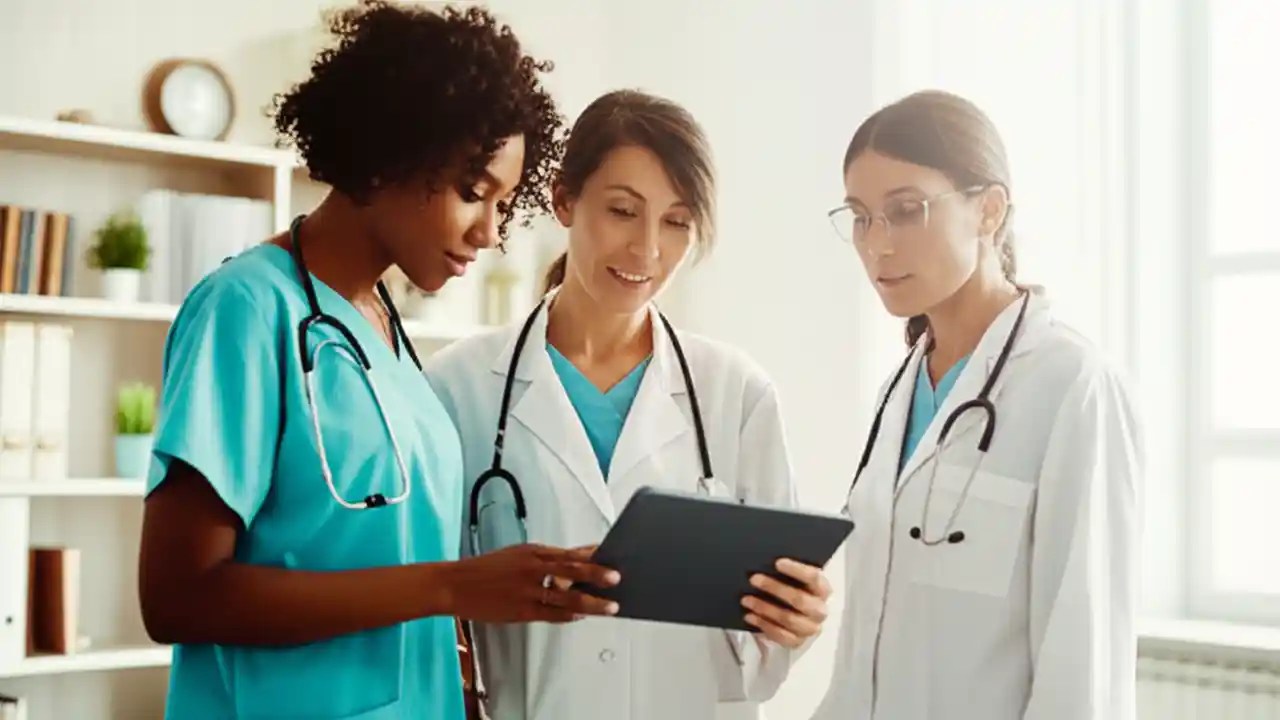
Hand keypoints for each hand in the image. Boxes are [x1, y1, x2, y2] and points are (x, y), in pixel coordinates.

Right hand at [446, 543, 620, 623]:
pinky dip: (569, 616)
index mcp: (532, 552)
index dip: (593, 556)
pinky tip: (582, 617)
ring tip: (610, 606)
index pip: (570, 553)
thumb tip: (574, 558)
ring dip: (591, 602)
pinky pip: (551, 614)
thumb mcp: (517, 554)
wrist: (455, 584)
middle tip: (617, 578)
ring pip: (567, 597)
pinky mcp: (521, 611)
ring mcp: (527, 591)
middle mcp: (532, 569)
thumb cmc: (487, 568)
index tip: (612, 555)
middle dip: (597, 575)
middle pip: (572, 571)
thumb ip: (545, 559)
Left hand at [740, 558, 831, 647]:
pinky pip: (781, 636)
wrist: (796, 616)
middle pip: (800, 600)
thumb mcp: (794, 579)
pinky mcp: (798, 642)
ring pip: (788, 619)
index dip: (796, 570)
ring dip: (765, 608)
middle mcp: (820, 610)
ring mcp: (810, 628)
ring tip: (746, 599)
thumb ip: (786, 572)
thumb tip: (766, 562)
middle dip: (775, 588)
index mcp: (822, 589)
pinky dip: (763, 625)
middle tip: (754, 579)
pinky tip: (750, 616)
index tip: (777, 563)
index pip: (814, 578)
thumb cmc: (793, 590)